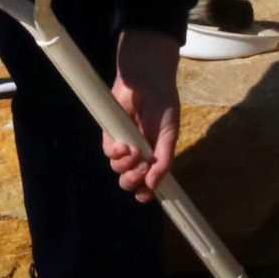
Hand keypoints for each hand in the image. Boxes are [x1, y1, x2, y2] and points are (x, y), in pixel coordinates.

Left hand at [105, 29, 180, 199]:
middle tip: (142, 168)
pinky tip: (125, 146)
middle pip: (129, 180)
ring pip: (118, 169)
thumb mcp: (169, 136)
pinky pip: (109, 153)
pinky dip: (116, 154)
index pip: (147, 182)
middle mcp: (139, 154)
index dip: (145, 192)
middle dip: (134, 180)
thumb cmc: (163, 106)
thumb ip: (164, 161)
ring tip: (135, 152)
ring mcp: (124, 145)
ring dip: (126, 166)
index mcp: (155, 156)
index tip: (145, 195)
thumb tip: (153, 185)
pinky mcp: (110, 134)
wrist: (148, 82)